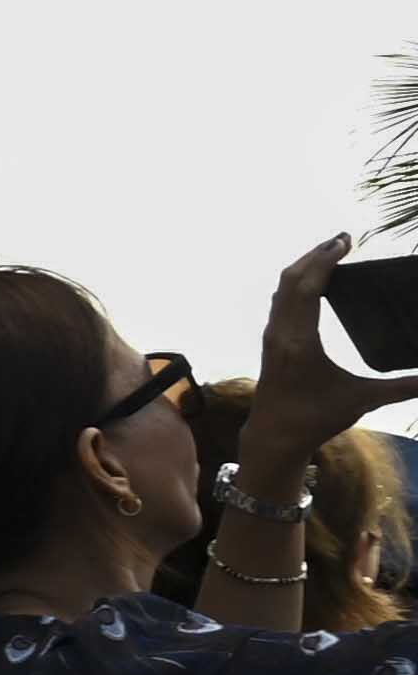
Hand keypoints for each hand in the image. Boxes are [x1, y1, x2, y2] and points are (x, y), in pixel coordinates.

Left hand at [222, 237, 417, 503]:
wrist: (274, 436)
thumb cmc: (316, 419)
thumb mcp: (363, 401)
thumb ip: (402, 388)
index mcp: (298, 340)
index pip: (307, 287)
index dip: (325, 260)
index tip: (346, 241)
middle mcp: (280, 331)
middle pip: (291, 279)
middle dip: (317, 254)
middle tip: (344, 238)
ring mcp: (272, 334)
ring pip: (282, 287)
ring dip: (305, 265)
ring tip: (331, 251)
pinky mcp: (272, 340)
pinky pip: (281, 299)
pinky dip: (297, 281)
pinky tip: (315, 281)